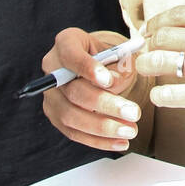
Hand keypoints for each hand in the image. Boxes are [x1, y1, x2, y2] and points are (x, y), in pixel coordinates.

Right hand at [41, 27, 142, 152]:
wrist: (94, 67)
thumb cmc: (106, 57)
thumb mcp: (117, 53)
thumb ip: (118, 65)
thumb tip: (114, 83)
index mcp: (66, 43)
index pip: (71, 55)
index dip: (88, 69)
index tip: (109, 81)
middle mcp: (52, 68)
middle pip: (73, 91)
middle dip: (105, 104)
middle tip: (133, 112)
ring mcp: (50, 94)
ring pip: (71, 116)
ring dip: (102, 127)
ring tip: (129, 130)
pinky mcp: (55, 115)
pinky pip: (73, 133)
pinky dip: (98, 140)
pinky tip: (119, 142)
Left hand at [137, 5, 184, 128]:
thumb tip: (175, 31)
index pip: (179, 14)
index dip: (156, 22)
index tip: (148, 30)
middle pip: (165, 35)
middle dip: (148, 44)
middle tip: (143, 51)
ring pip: (162, 61)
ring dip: (146, 65)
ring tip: (144, 68)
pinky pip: (172, 94)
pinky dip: (160, 95)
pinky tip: (160, 95)